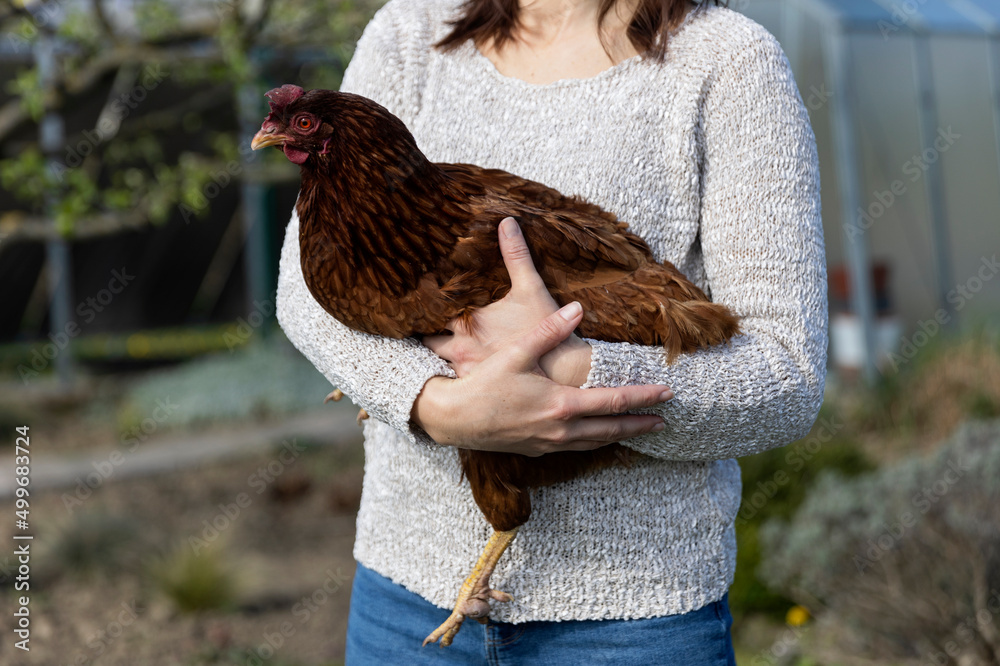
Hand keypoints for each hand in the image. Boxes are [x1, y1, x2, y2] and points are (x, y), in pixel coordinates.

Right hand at [412, 299, 672, 455]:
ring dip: (620, 435)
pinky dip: (596, 442)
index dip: (643, 397)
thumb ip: (549, 330)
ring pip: (596, 442)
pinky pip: (577, 448)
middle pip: (612, 428)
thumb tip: (577, 309)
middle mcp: (561, 429)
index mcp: (561, 405)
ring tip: (640, 430)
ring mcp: (550, 442)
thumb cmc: (483, 385)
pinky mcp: (537, 448)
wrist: (454, 419)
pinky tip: (598, 437)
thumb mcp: (516, 353)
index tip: (667, 393)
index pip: (614, 401)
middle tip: (665, 420)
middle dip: (640, 423)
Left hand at [424, 217, 592, 386]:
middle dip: (425, 337)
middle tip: (417, 331)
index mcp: (467, 322)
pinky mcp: (477, 391)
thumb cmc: (544, 328)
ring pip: (437, 366)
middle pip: (428, 342)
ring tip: (431, 356)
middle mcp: (460, 349)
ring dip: (435, 360)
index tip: (414, 301)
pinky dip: (450, 383)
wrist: (562, 372)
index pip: (431, 312)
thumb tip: (507, 222)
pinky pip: (453, 389)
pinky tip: (451, 385)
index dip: (422, 307)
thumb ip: (516, 255)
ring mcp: (466, 373)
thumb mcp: (531, 288)